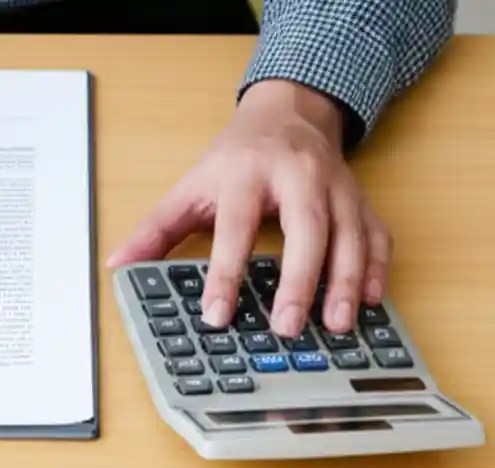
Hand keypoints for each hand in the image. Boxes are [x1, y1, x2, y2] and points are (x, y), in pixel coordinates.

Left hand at [107, 80, 392, 336]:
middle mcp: (298, 176)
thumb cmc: (235, 158)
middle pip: (306, 228)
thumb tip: (118, 266)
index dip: (225, 273)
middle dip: (298, 280)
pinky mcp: (362, 199)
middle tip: (286, 327)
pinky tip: (371, 301)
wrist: (288, 112)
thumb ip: (155, 229)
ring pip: (349, 234)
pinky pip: (377, 234)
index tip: (216, 315)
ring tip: (335, 325)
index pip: (235, 227)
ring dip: (345, 282)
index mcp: (247, 174)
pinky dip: (377, 268)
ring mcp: (336, 187)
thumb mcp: (189, 186)